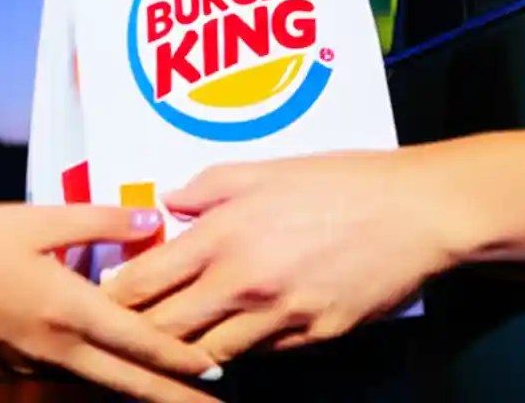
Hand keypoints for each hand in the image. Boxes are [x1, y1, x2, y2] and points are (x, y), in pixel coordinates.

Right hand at [0, 204, 222, 402]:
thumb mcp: (39, 220)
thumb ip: (100, 221)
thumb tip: (153, 218)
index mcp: (70, 310)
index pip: (140, 343)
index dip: (181, 360)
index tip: (217, 374)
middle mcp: (58, 346)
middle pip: (128, 381)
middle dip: (172, 398)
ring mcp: (34, 360)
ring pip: (101, 383)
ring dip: (141, 392)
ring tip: (175, 398)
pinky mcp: (15, 361)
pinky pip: (72, 375)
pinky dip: (104, 381)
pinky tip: (117, 375)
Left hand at [102, 152, 459, 361]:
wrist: (417, 210)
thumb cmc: (344, 180)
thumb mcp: (268, 168)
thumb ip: (209, 185)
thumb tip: (167, 201)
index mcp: (222, 236)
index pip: (141, 284)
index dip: (115, 296)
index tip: (106, 296)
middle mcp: (243, 284)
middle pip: (163, 332)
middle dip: (139, 334)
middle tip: (130, 328)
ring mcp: (280, 317)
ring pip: (208, 356)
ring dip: (190, 351)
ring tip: (182, 340)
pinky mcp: (315, 337)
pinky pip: (264, 355)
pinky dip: (247, 348)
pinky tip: (245, 333)